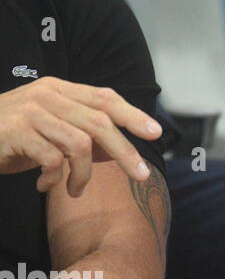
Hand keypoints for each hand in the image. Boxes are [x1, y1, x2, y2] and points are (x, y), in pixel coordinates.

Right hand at [0, 77, 161, 196]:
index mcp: (59, 89)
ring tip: (73, 190)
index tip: (155, 132)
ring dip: (83, 175)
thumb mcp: (49, 131)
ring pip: (80, 144)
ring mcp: (31, 111)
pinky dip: (54, 178)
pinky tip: (44, 186)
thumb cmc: (11, 138)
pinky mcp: (16, 132)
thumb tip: (119, 151)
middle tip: (140, 175)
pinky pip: (52, 159)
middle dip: (125, 151)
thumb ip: (81, 135)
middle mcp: (47, 94)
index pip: (105, 97)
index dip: (132, 114)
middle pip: (100, 122)